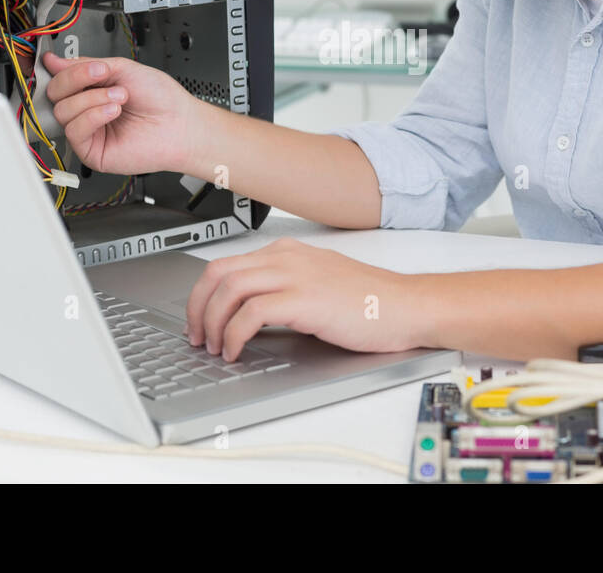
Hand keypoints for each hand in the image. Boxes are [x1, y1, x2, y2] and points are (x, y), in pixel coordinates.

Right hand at [41, 50, 201, 175]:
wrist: (179, 123)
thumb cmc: (160, 99)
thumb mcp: (122, 69)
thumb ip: (86, 65)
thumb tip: (54, 61)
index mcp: (91, 89)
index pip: (60, 78)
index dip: (67, 69)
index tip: (87, 65)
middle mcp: (86, 109)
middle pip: (55, 94)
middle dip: (77, 80)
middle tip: (103, 75)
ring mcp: (88, 131)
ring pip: (63, 111)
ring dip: (92, 99)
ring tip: (119, 97)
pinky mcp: (91, 150)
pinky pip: (74, 131)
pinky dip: (92, 116)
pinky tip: (112, 111)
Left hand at [184, 238, 426, 360]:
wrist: (406, 307)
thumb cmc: (370, 302)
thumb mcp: (319, 284)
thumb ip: (285, 290)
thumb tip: (249, 315)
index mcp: (288, 253)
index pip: (227, 264)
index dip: (203, 295)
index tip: (199, 319)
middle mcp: (287, 258)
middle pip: (218, 273)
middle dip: (197, 307)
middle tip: (196, 335)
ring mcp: (295, 276)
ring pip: (229, 290)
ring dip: (212, 322)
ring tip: (214, 347)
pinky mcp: (303, 300)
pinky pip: (250, 314)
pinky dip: (233, 335)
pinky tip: (236, 351)